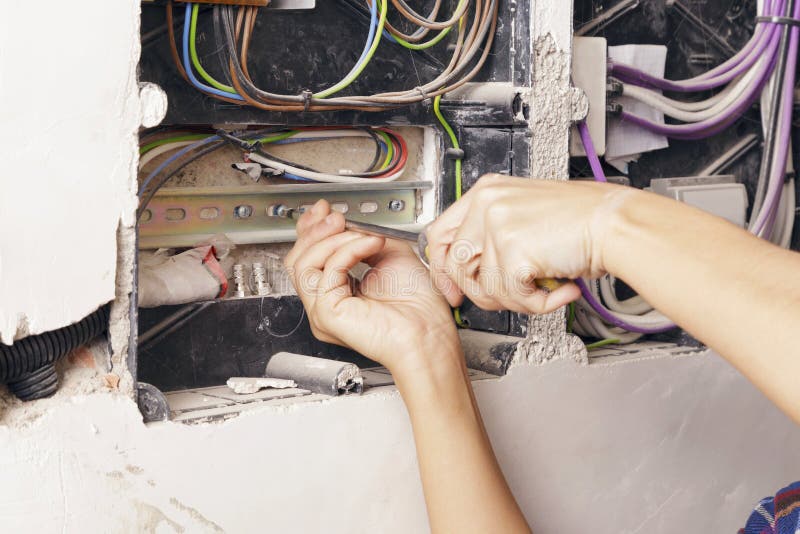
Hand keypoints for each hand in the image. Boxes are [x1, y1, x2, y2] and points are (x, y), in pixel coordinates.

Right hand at [284, 200, 461, 373]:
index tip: (323, 210)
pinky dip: (349, 250)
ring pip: (304, 263)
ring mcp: (322, 310)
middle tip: (337, 216)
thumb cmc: (418, 306)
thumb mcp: (389, 254)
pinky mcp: (326, 313)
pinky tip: (370, 244)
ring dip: (332, 239)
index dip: (312, 230)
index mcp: (338, 292)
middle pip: (298, 259)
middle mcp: (326, 302)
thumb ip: (364, 237)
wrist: (428, 331)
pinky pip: (327, 270)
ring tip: (360, 233)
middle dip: (316, 230)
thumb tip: (347, 224)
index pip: (309, 257)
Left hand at [427, 174, 633, 314]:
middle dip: (483, 292)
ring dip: (518, 300)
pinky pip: (512, 296)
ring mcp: (497, 224)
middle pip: (455, 266)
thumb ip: (490, 238)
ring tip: (545, 288)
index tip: (454, 290)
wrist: (616, 223)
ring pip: (485, 287)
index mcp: (486, 192)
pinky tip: (559, 288)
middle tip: (513, 294)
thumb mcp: (524, 218)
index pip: (438, 235)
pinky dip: (539, 303)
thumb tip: (462, 275)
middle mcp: (487, 203)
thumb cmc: (580, 223)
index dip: (443, 270)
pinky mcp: (513, 249)